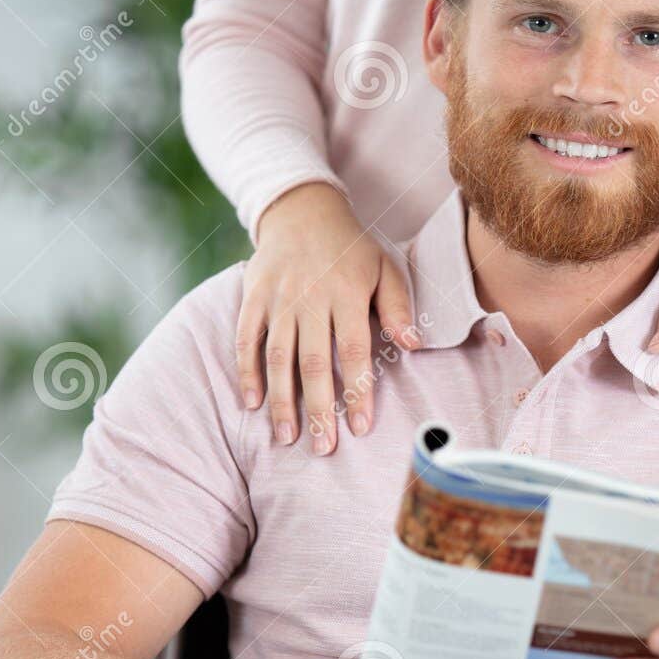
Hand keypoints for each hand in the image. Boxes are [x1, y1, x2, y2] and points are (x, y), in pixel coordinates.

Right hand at [237, 181, 417, 451]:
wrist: (302, 210)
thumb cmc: (352, 248)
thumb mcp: (385, 268)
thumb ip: (397, 307)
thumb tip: (413, 344)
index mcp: (346, 293)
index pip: (354, 350)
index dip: (357, 391)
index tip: (361, 427)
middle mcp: (310, 298)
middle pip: (313, 362)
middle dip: (319, 409)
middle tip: (323, 448)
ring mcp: (278, 298)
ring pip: (278, 356)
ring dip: (281, 400)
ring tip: (287, 437)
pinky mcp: (253, 297)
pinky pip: (246, 338)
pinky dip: (247, 371)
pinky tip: (251, 403)